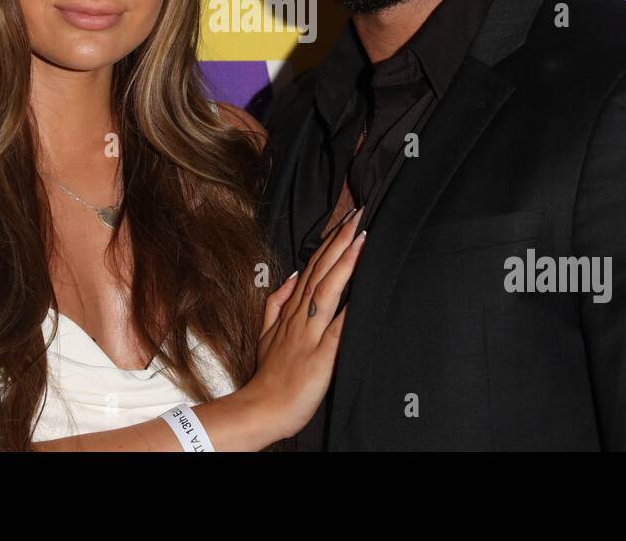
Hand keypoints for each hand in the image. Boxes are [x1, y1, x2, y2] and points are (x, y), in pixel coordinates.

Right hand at [243, 207, 366, 440]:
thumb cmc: (269, 375)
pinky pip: (337, 330)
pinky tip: (364, 292)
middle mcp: (300, 318)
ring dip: (344, 263)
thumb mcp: (266, 333)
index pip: (313, 270)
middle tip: (358, 217)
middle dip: (340, 243)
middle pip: (321, 272)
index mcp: (291, 312)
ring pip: (327, 291)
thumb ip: (276, 303)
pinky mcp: (319, 356)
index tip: (346, 223)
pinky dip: (349, 310)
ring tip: (361, 239)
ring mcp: (309, 335)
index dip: (330, 244)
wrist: (261, 408)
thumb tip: (291, 274)